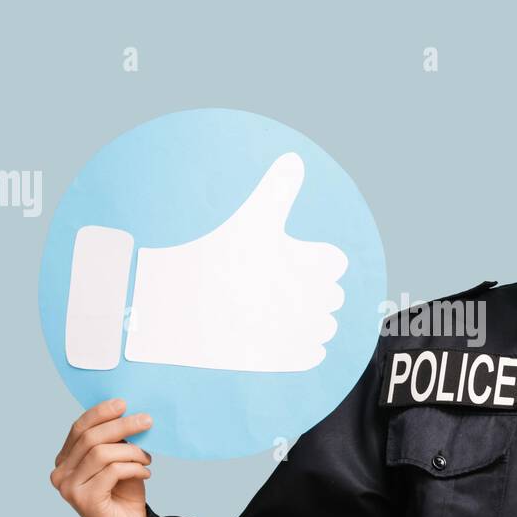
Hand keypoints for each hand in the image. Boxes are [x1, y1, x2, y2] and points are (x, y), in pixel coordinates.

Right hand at [50, 398, 153, 516]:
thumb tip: (126, 412)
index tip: (123, 403)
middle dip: (121, 426)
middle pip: (90, 438)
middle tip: (147, 421)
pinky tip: (145, 473)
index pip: (79, 428)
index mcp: (65, 460)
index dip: (100, 413)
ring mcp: (68, 488)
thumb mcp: (119, 460)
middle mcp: (60, 473)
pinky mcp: (83, 500)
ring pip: (101, 453)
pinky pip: (111, 472)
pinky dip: (133, 468)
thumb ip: (114, 441)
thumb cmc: (124, 492)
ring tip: (147, 458)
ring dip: (131, 451)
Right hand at [64, 151, 348, 371]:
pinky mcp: (286, 357)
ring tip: (278, 308)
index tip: (290, 258)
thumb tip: (294, 159)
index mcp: (309, 263)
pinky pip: (314, 353)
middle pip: (332, 295)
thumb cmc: (217, 257)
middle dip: (311, 289)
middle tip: (278, 283)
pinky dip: (306, 346)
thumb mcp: (251, 218)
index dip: (313, 259)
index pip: (335, 263)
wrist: (181, 306)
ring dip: (310, 318)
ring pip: (325, 325)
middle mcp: (310, 298)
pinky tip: (285, 334)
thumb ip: (278, 189)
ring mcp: (298, 330)